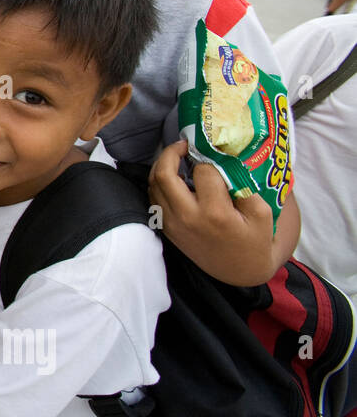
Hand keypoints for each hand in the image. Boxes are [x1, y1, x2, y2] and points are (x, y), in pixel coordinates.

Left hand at [149, 140, 276, 284]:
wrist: (239, 271)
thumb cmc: (254, 240)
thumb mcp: (262, 212)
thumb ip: (244, 186)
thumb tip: (225, 162)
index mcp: (214, 212)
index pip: (203, 172)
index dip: (209, 159)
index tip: (215, 156)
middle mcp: (188, 217)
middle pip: (164, 175)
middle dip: (171, 152)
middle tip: (183, 144)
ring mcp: (173, 224)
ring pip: (154, 185)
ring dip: (162, 167)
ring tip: (178, 158)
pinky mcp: (167, 229)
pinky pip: (153, 199)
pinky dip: (159, 184)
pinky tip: (173, 178)